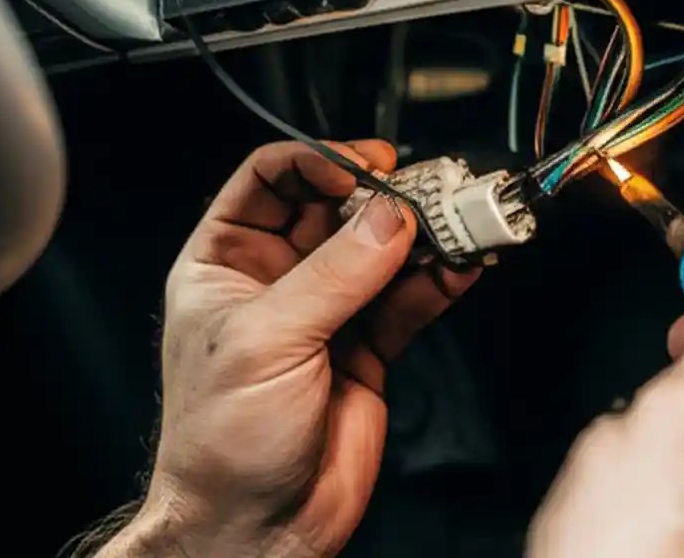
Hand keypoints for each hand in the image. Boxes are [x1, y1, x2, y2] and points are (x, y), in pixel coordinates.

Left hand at [100, 140, 478, 557]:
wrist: (257, 528)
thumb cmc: (221, 443)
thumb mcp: (266, 342)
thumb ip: (334, 277)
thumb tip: (389, 219)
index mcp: (227, 262)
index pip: (272, 179)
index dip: (318, 162)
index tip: (365, 168)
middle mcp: (278, 279)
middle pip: (339, 210)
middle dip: (386, 196)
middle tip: (432, 188)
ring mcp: (327, 313)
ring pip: (382, 252)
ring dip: (425, 235)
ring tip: (463, 223)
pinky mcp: (369, 348)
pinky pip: (410, 299)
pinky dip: (440, 280)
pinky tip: (463, 266)